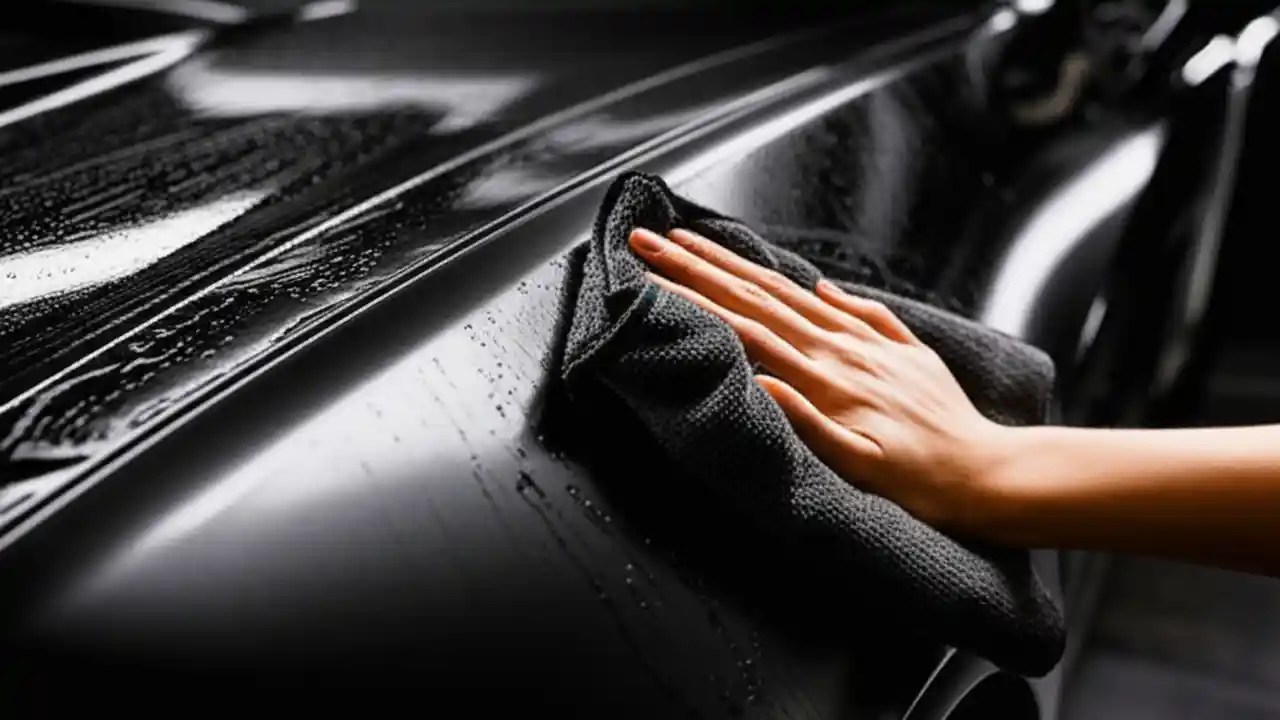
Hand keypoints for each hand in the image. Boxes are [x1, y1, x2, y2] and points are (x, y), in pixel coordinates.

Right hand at [627, 227, 1014, 534]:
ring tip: (703, 243)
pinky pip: (857, 309)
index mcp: (828, 378)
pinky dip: (826, 291)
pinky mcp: (900, 349)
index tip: (651, 273)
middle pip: (760, 296)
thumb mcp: (859, 466)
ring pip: (797, 293)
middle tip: (652, 239)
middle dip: (700, 266)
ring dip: (744, 266)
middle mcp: (845, 351)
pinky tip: (812, 280)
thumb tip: (762, 381)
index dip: (694, 298)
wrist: (988, 474)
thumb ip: (808, 422)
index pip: (745, 327)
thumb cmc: (920, 481)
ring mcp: (872, 345)